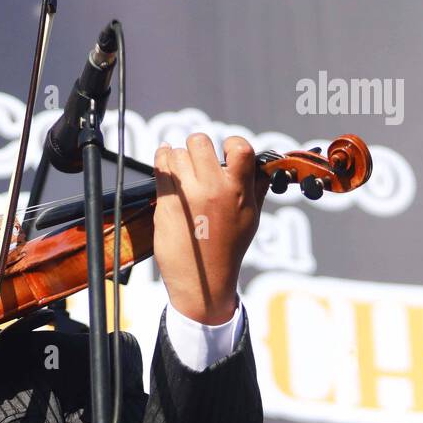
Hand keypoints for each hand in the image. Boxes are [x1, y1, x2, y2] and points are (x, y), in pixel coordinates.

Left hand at [153, 134, 267, 324]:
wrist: (203, 280)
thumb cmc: (228, 249)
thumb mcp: (251, 218)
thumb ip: (256, 189)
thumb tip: (263, 168)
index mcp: (239, 191)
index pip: (240, 148)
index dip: (230, 143)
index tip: (224, 151)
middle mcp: (214, 189)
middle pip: (199, 142)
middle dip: (197, 146)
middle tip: (197, 159)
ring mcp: (188, 195)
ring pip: (176, 154)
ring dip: (177, 158)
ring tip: (181, 170)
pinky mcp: (167, 203)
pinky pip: (160, 170)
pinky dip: (161, 162)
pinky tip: (164, 163)